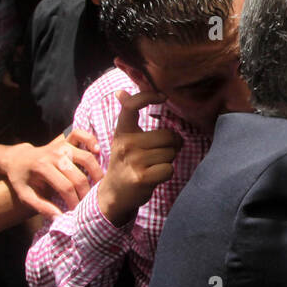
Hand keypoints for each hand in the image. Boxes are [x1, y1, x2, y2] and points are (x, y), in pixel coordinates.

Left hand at [2, 131, 103, 216]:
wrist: (17, 158)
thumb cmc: (21, 179)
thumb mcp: (25, 195)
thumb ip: (42, 207)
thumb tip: (60, 218)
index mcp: (42, 167)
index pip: (65, 188)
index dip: (74, 201)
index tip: (76, 211)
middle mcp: (53, 155)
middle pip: (78, 176)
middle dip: (86, 193)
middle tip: (88, 203)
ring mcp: (61, 146)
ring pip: (86, 158)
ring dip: (96, 173)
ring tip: (99, 186)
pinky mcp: (65, 140)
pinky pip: (80, 135)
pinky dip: (91, 140)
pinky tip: (98, 152)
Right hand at [96, 89, 182, 226]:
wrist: (114, 194)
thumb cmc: (125, 162)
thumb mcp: (123, 138)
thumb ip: (128, 117)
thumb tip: (121, 91)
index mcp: (122, 131)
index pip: (131, 106)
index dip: (148, 96)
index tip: (163, 97)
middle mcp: (126, 144)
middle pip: (168, 136)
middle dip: (171, 145)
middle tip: (160, 152)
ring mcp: (134, 161)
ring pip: (170, 153)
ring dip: (169, 160)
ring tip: (154, 165)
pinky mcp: (141, 177)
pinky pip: (169, 169)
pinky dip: (167, 173)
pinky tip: (155, 176)